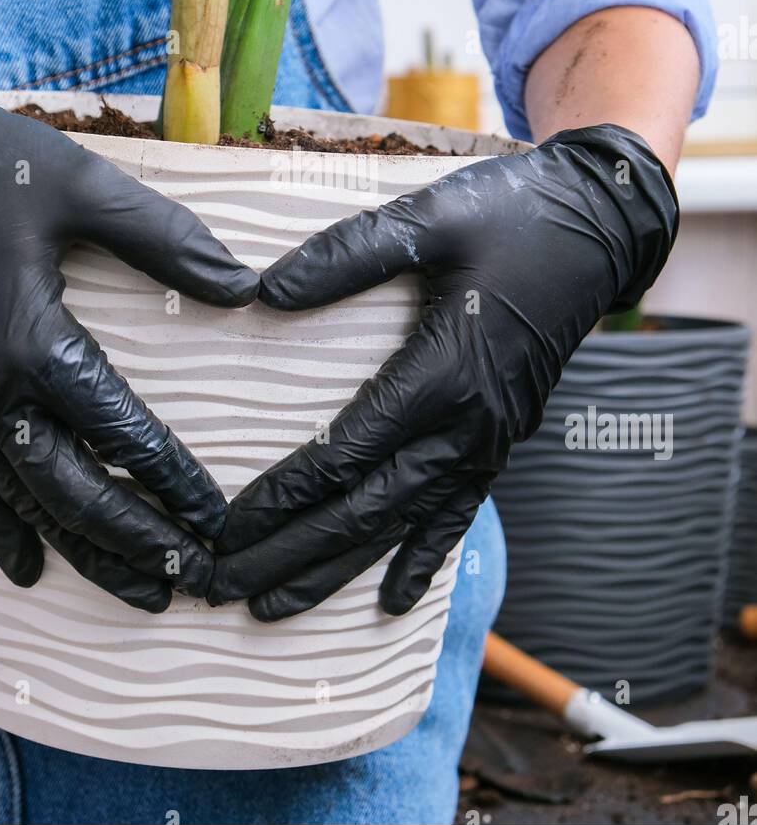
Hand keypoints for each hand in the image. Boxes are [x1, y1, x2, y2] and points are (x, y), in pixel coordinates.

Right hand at [0, 77, 257, 611]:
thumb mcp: (84, 188)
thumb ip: (167, 242)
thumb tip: (248, 288)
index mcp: (33, 341)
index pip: (120, 433)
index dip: (172, 482)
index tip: (218, 520)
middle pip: (72, 492)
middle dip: (135, 541)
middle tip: (194, 578)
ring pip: (26, 500)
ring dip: (84, 551)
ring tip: (140, 593)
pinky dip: (4, 529)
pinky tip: (29, 570)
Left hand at [210, 126, 677, 620]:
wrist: (601, 229)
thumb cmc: (514, 216)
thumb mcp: (431, 218)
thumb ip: (346, 256)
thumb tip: (262, 292)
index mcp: (445, 372)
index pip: (345, 453)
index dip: (283, 497)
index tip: (226, 530)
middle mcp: (468, 424)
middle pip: (365, 509)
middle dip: (292, 554)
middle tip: (223, 590)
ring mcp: (489, 439)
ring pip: (402, 524)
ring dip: (337, 569)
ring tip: (276, 609)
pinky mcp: (503, 437)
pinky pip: (458, 513)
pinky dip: (422, 558)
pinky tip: (392, 601)